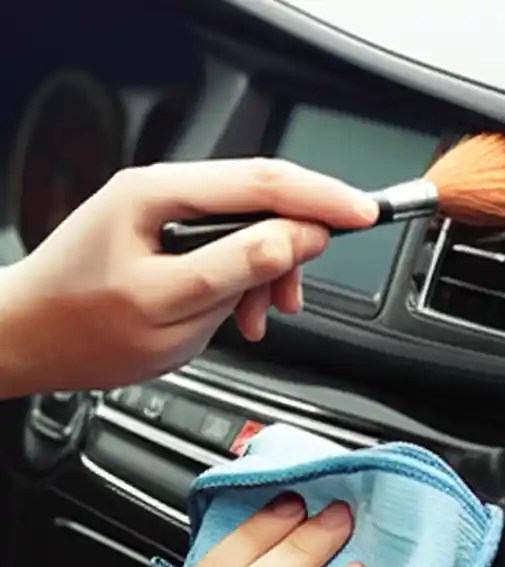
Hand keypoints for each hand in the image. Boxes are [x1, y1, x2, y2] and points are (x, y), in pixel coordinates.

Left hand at [0, 159, 376, 397]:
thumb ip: (239, 264)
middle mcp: (165, 192)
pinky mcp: (169, 238)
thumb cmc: (80, 327)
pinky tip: (241, 313)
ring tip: (260, 317)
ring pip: (251, 230)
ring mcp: (166, 213)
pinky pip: (229, 249)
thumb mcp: (170, 304)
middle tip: (299, 292)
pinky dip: (247, 282)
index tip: (366, 214)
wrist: (26, 342)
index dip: (323, 196)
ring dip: (269, 273)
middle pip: (263, 200)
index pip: (264, 181)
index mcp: (160, 193)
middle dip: (295, 246)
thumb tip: (300, 236)